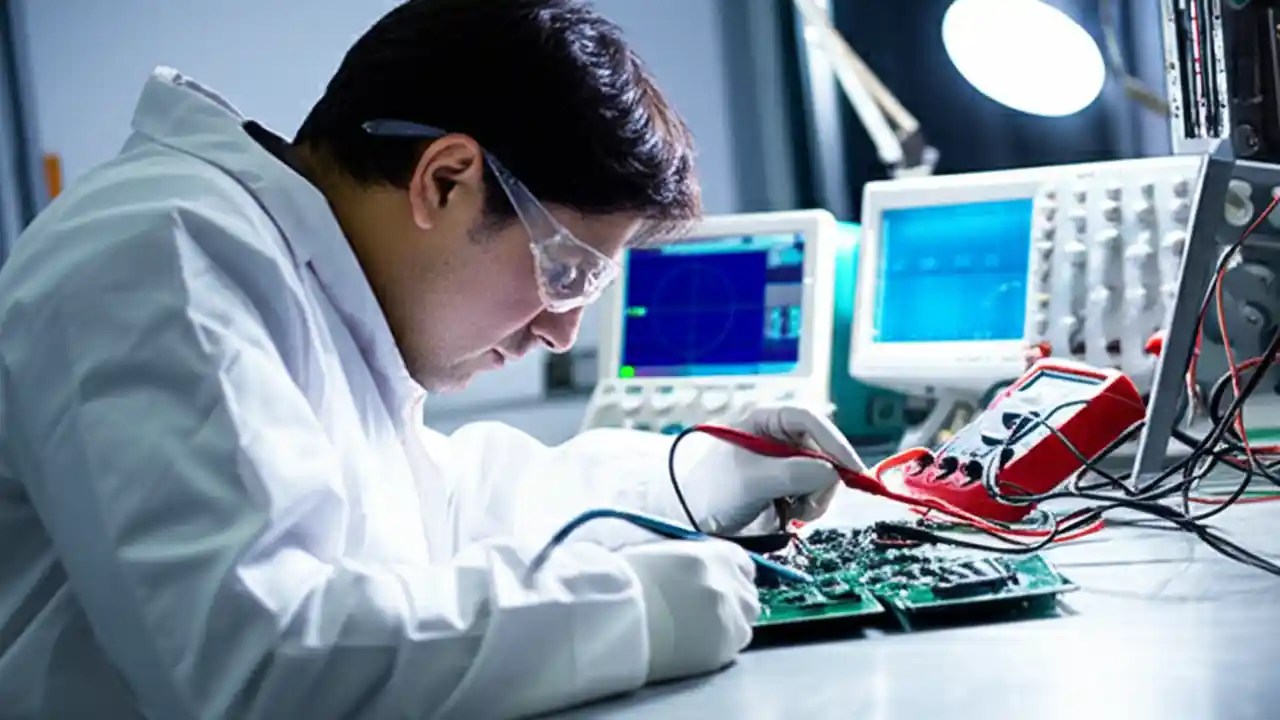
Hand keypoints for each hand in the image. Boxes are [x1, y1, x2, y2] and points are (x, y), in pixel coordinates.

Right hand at [620, 539, 758, 683]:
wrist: (616, 614)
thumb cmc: (628, 581)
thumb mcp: (664, 555)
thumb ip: (693, 562)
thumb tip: (698, 574)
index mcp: (716, 555)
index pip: (744, 564)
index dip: (734, 576)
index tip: (728, 583)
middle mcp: (730, 584)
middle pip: (749, 595)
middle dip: (735, 602)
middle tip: (710, 611)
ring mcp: (730, 617)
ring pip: (746, 622)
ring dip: (730, 624)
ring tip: (700, 629)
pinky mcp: (722, 649)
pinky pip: (734, 647)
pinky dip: (721, 645)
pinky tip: (696, 643)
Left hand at [661, 405, 865, 534]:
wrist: (692, 522)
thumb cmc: (712, 492)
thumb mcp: (753, 480)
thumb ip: (795, 473)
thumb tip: (832, 473)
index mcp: (764, 420)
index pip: (810, 420)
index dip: (835, 442)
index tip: (851, 469)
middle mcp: (778, 436)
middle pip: (823, 448)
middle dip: (825, 477)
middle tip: (812, 504)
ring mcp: (784, 461)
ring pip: (823, 473)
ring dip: (817, 495)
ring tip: (793, 511)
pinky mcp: (787, 485)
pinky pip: (815, 491)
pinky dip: (810, 505)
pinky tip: (791, 515)